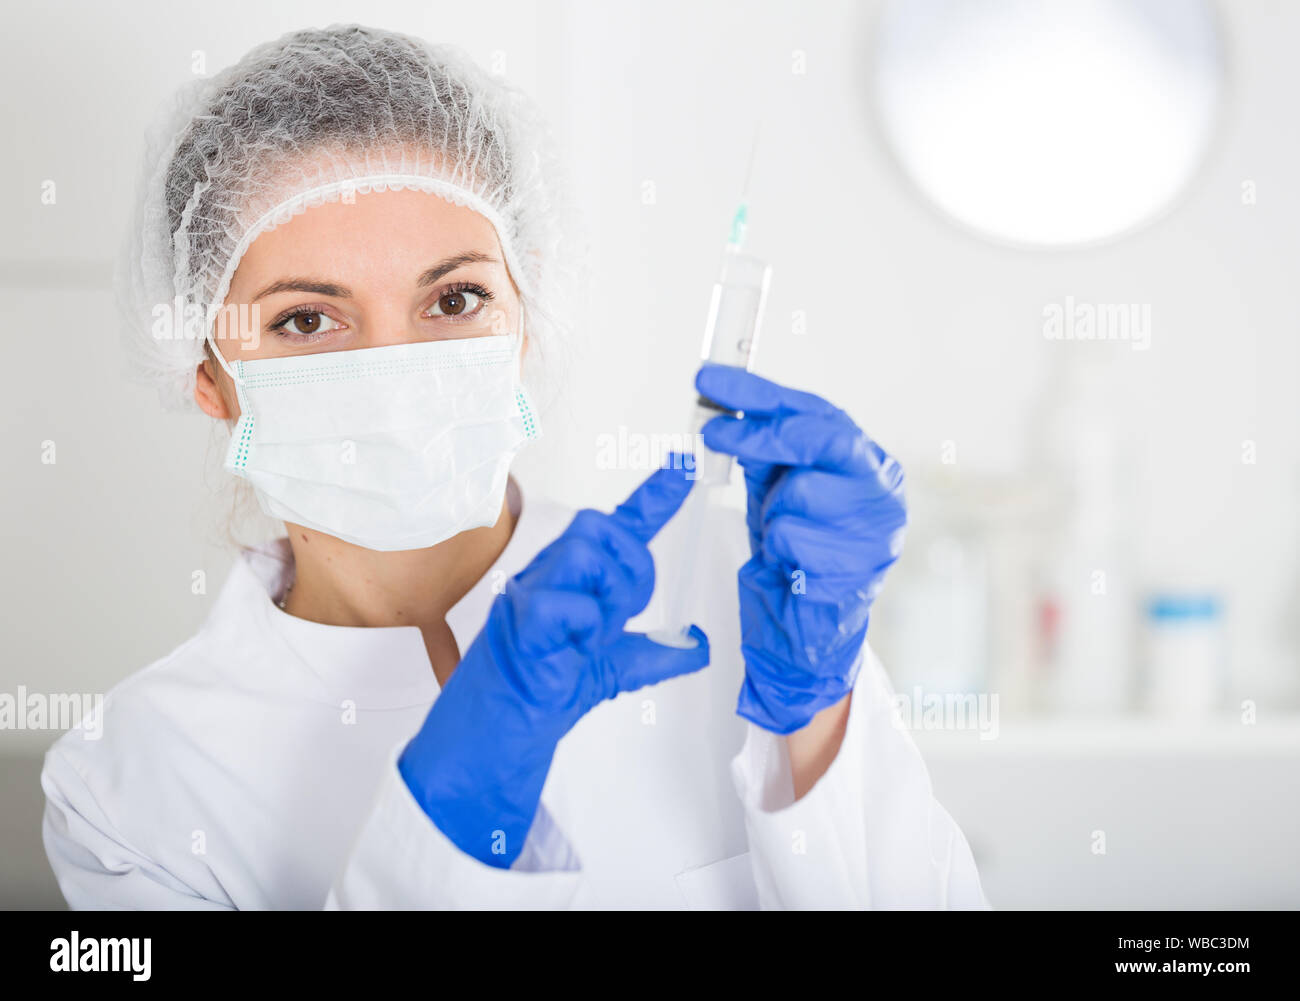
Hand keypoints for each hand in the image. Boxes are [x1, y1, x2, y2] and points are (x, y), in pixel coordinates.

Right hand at [398, 462, 708, 867]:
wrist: (505, 731)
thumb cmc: (544, 689)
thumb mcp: (615, 667)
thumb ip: (656, 653)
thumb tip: (696, 646)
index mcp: (575, 576)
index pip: (620, 523)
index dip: (656, 492)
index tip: (684, 463)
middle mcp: (552, 571)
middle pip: (603, 528)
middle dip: (632, 571)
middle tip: (621, 616)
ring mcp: (532, 588)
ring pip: (587, 554)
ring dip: (607, 599)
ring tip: (590, 635)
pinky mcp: (522, 615)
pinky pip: (570, 602)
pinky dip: (585, 627)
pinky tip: (571, 649)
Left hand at [697, 364, 905, 735]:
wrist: (801, 629)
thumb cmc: (794, 553)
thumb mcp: (774, 487)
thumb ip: (763, 447)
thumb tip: (723, 403)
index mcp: (868, 462)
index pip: (815, 411)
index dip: (759, 392)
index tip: (709, 379)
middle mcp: (883, 490)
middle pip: (818, 437)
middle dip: (758, 435)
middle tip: (712, 434)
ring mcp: (877, 529)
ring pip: (799, 490)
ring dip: (772, 511)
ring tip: (782, 536)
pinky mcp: (858, 570)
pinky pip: (790, 537)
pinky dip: (777, 550)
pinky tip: (791, 566)